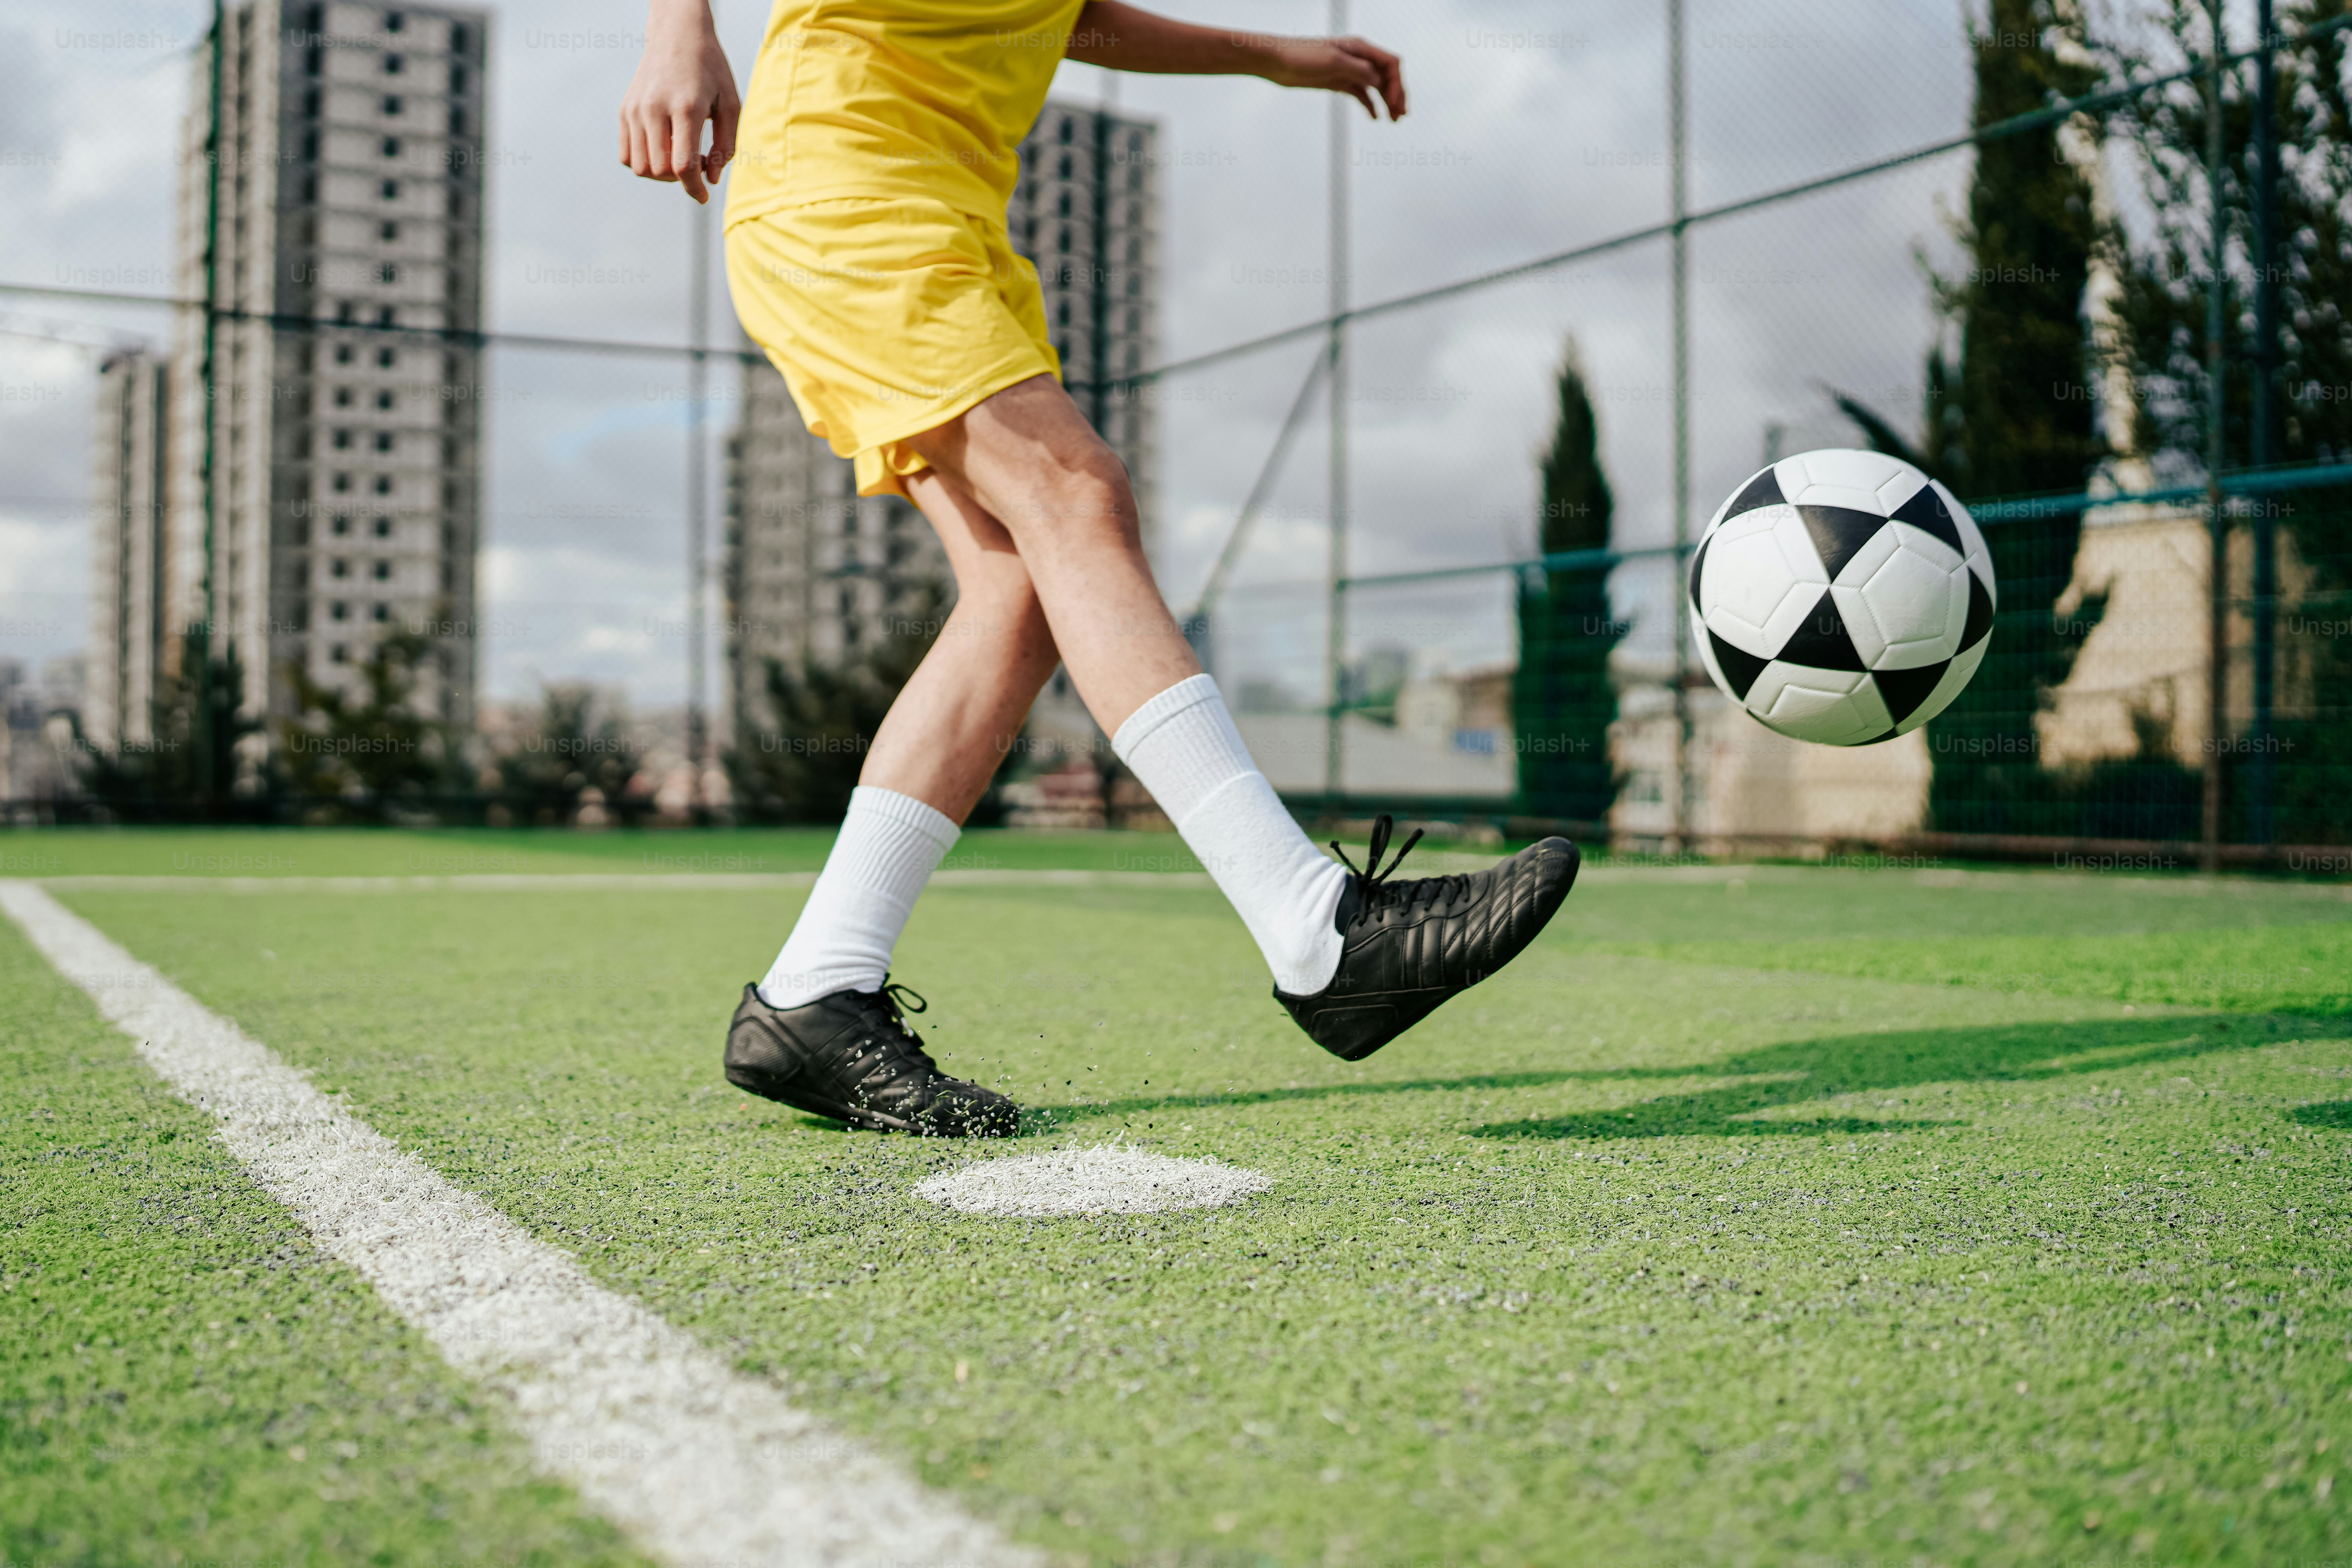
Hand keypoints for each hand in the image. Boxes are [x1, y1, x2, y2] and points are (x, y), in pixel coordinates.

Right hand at [619, 2, 739, 203]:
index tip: (704, 196)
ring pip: (640, 167)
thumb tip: (712, 180)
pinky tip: (662, 150)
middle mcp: (655, 108)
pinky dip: (643, 163)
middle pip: (661, 170)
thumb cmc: (710, 70)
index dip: (694, 188)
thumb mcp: (730, 104)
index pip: (683, 164)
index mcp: (685, 107)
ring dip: (661, 174)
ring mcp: (635, 109)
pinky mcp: (624, 110)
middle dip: (682, 179)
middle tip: (699, 161)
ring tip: (680, 155)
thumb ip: (726, 145)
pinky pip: (626, 156)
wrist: (677, 36)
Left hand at [1260, 35, 1405, 119]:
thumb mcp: (1334, 62)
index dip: (1397, 84)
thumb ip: (1359, 70)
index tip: (1394, 103)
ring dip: (1386, 101)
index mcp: (1360, 48)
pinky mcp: (1338, 82)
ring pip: (1375, 86)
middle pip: (1386, 76)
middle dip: (1396, 95)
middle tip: (1401, 116)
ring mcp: (1349, 70)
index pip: (1390, 64)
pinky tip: (1375, 117)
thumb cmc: (1302, 55)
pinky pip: (1360, 93)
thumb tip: (1378, 80)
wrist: (1277, 61)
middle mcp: (1358, 58)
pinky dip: (1369, 104)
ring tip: (1393, 120)